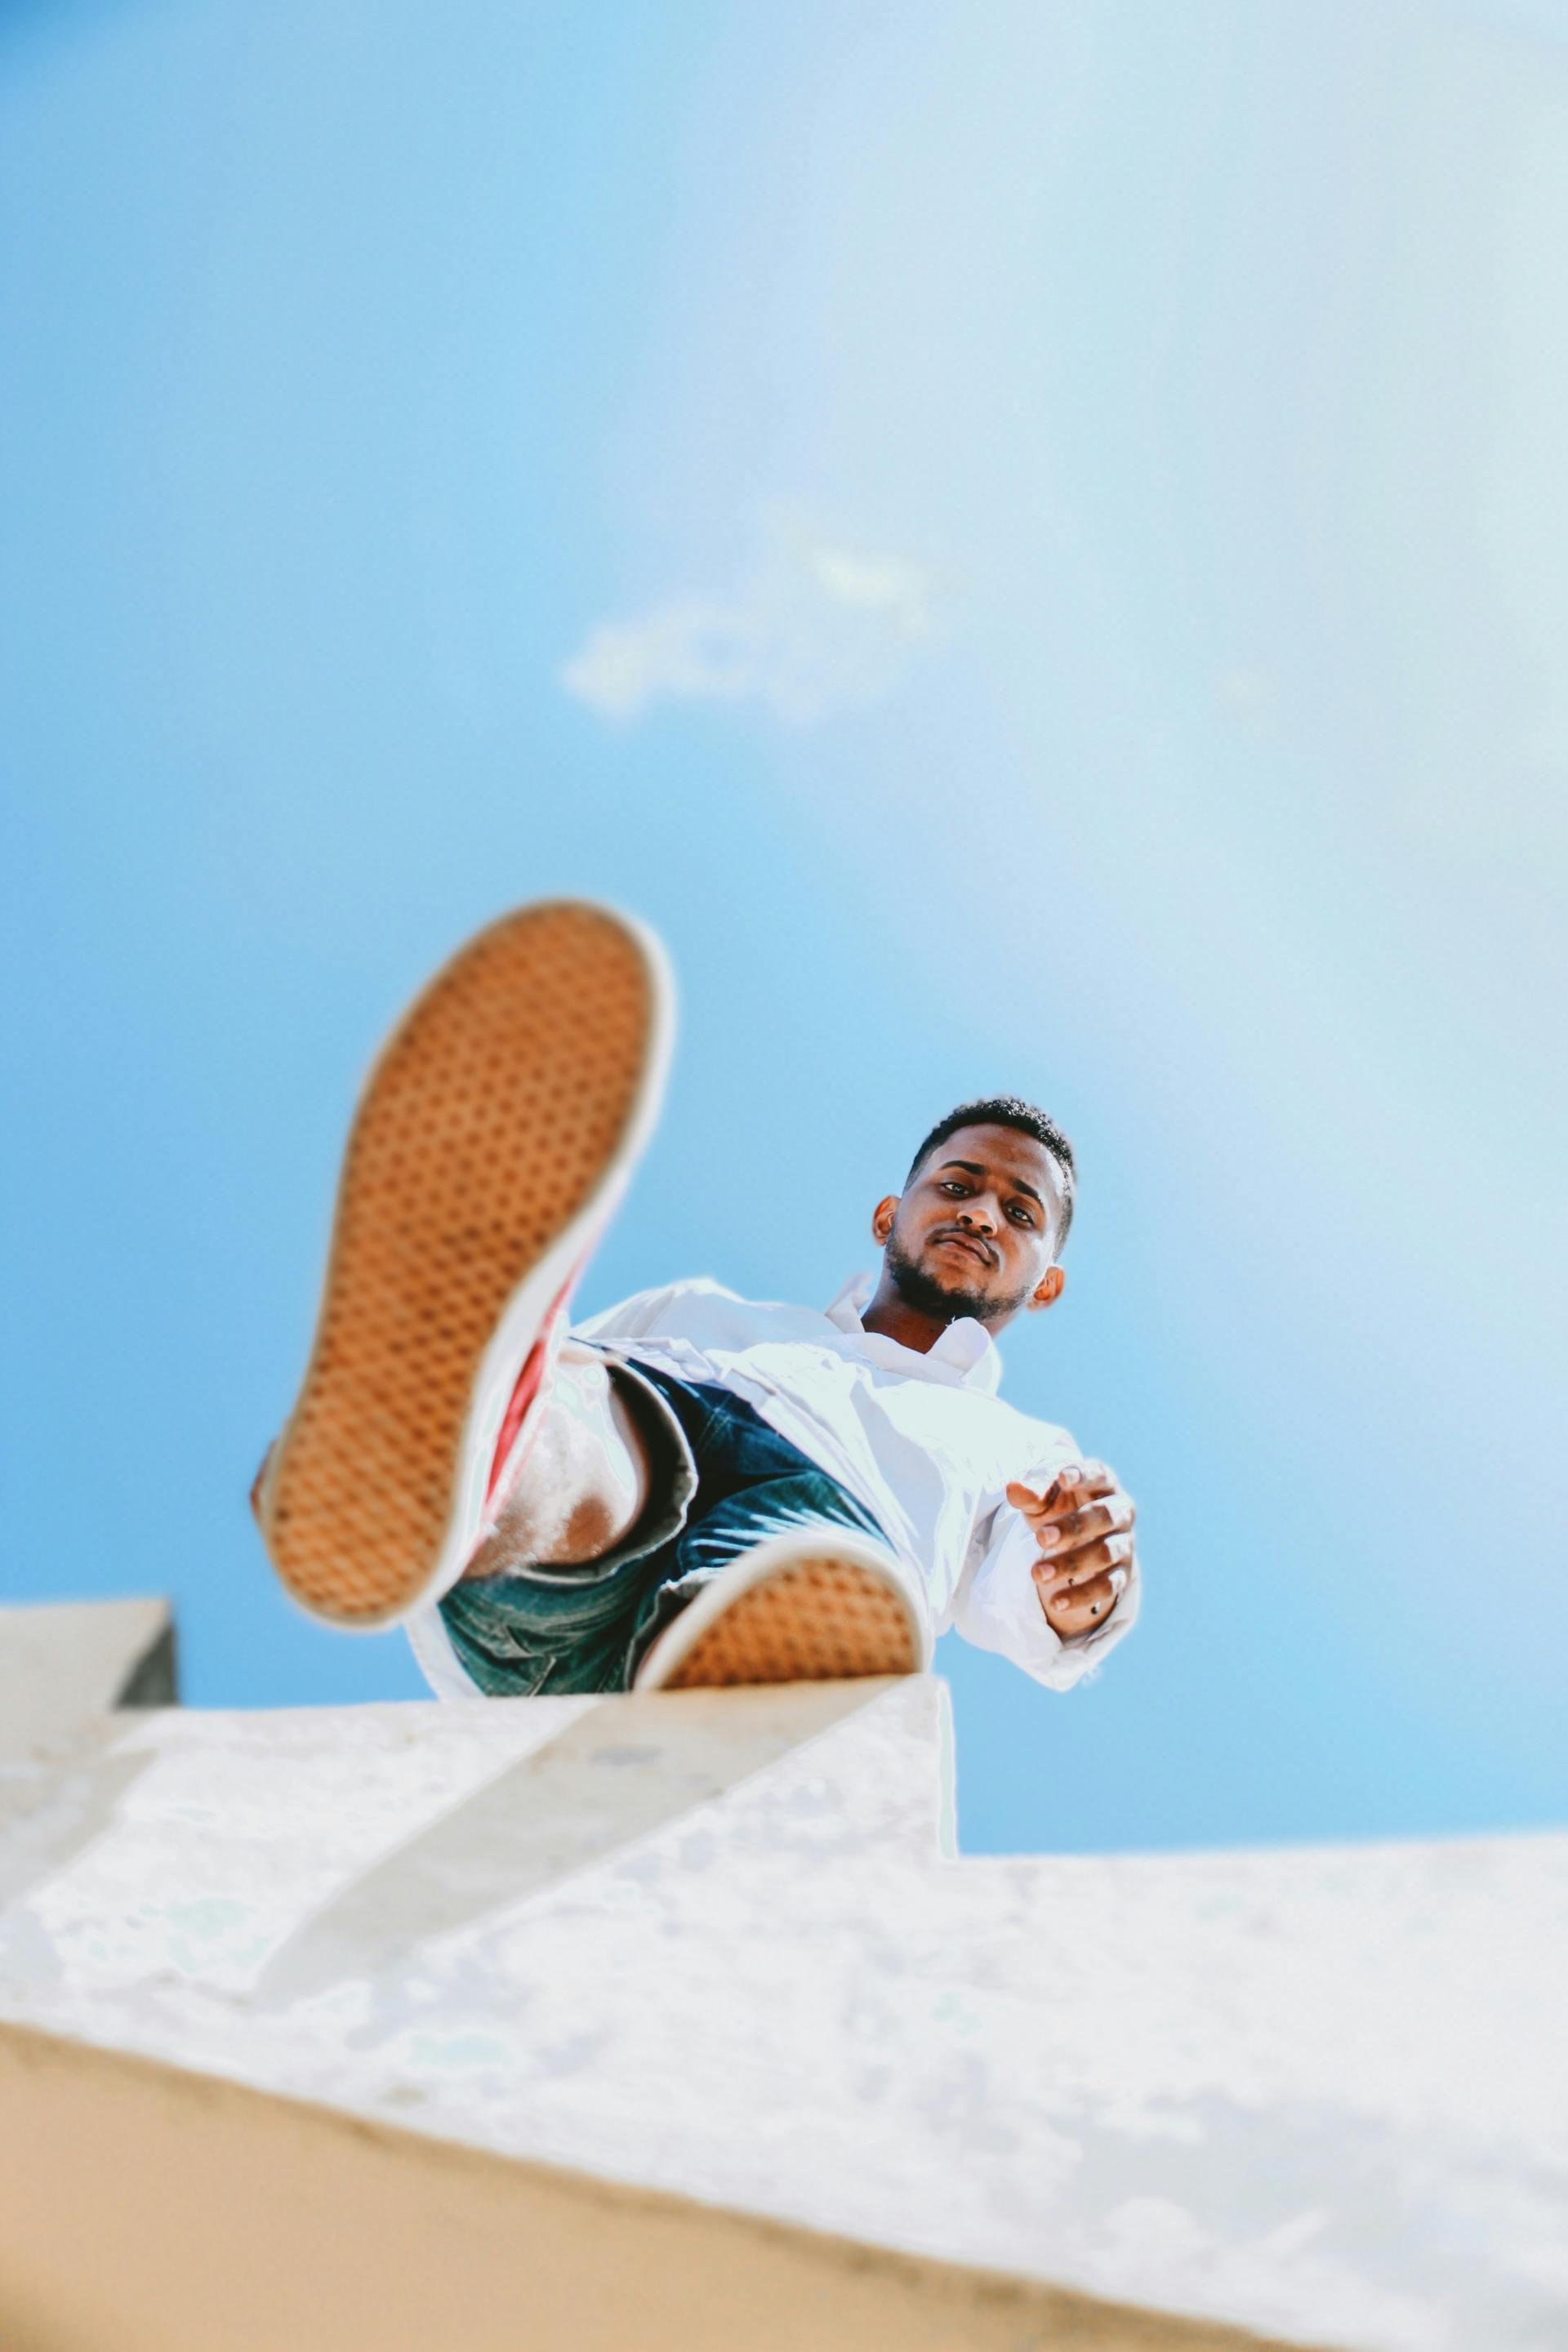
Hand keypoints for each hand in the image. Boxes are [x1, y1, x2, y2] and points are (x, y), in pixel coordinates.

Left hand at [1005, 1460, 1135, 1639]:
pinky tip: (1055, 1602)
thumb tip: (1012, 1487)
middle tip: (1040, 1539)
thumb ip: (1031, 1494)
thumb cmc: (1061, 1509)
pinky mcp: (1122, 1573)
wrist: (1082, 1542)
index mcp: (1103, 1484)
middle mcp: (1120, 1511)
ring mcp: (1124, 1543)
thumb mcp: (1044, 1500)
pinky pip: (1107, 1586)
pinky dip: (1082, 1595)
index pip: (1099, 1474)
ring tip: (1037, 1574)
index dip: (1083, 1475)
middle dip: (1073, 1528)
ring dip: (1071, 1564)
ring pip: (1105, 1553)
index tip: (1062, 1477)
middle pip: (1104, 1515)